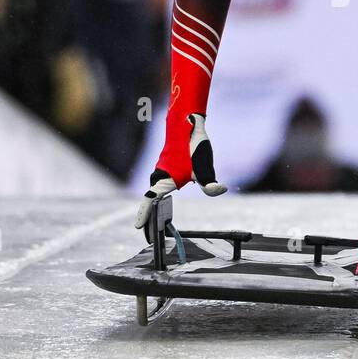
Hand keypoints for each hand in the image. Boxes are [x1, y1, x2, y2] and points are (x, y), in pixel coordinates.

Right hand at [134, 113, 225, 228]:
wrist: (187, 124)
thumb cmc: (193, 145)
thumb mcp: (205, 167)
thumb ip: (210, 183)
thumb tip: (220, 190)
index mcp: (165, 178)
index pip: (150, 199)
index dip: (144, 214)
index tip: (138, 227)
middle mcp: (159, 175)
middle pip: (150, 199)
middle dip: (148, 216)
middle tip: (149, 234)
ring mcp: (161, 171)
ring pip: (153, 192)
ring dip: (152, 206)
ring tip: (154, 222)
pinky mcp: (166, 167)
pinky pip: (158, 185)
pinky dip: (157, 196)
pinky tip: (162, 203)